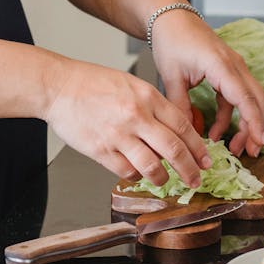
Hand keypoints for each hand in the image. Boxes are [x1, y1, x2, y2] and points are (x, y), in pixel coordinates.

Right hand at [43, 60, 210, 186]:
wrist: (58, 86)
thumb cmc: (92, 83)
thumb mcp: (131, 85)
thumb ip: (153, 106)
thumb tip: (173, 132)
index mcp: (147, 96)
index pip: (183, 126)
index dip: (198, 147)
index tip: (205, 160)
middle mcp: (136, 116)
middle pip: (174, 150)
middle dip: (189, 169)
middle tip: (195, 180)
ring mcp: (118, 134)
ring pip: (152, 166)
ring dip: (162, 178)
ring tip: (164, 180)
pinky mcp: (100, 150)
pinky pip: (126, 171)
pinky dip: (135, 176)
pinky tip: (136, 173)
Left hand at [150, 10, 263, 156]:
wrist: (171, 17)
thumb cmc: (171, 39)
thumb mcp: (171, 76)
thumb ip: (181, 105)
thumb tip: (187, 132)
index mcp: (221, 65)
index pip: (244, 97)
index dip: (254, 122)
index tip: (258, 142)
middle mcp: (234, 66)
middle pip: (258, 100)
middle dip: (258, 127)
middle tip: (252, 152)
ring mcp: (234, 68)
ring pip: (252, 99)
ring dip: (248, 124)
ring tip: (237, 148)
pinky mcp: (229, 72)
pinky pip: (238, 97)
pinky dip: (233, 116)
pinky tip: (218, 133)